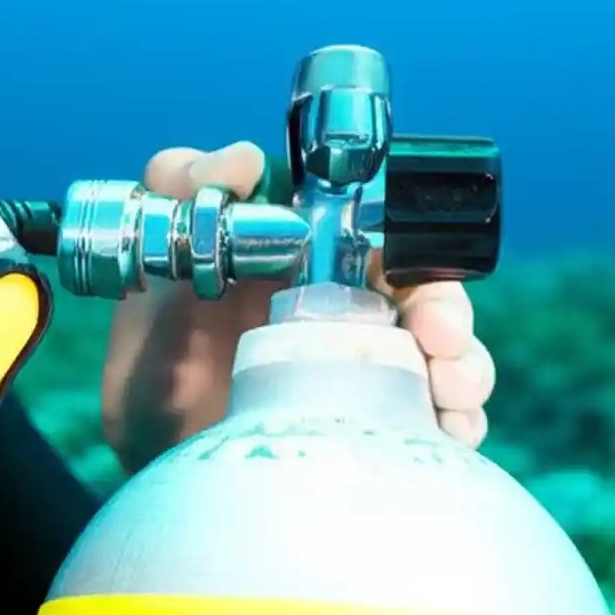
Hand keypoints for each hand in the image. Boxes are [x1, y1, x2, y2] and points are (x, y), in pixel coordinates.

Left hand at [100, 141, 496, 471]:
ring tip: (451, 393)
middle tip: (439, 338)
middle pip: (429, 299)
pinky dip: (458, 426)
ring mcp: (363, 379)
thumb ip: (178, 190)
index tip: (408, 275)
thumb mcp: (152, 265)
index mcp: (309, 268)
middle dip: (449, 313)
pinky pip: (435, 427)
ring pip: (446, 361)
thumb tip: (240, 159)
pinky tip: (447, 433)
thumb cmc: (152, 357)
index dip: (414, 249)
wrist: (147, 455)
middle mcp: (347, 318)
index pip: (386, 240)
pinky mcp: (370, 434)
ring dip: (466, 369)